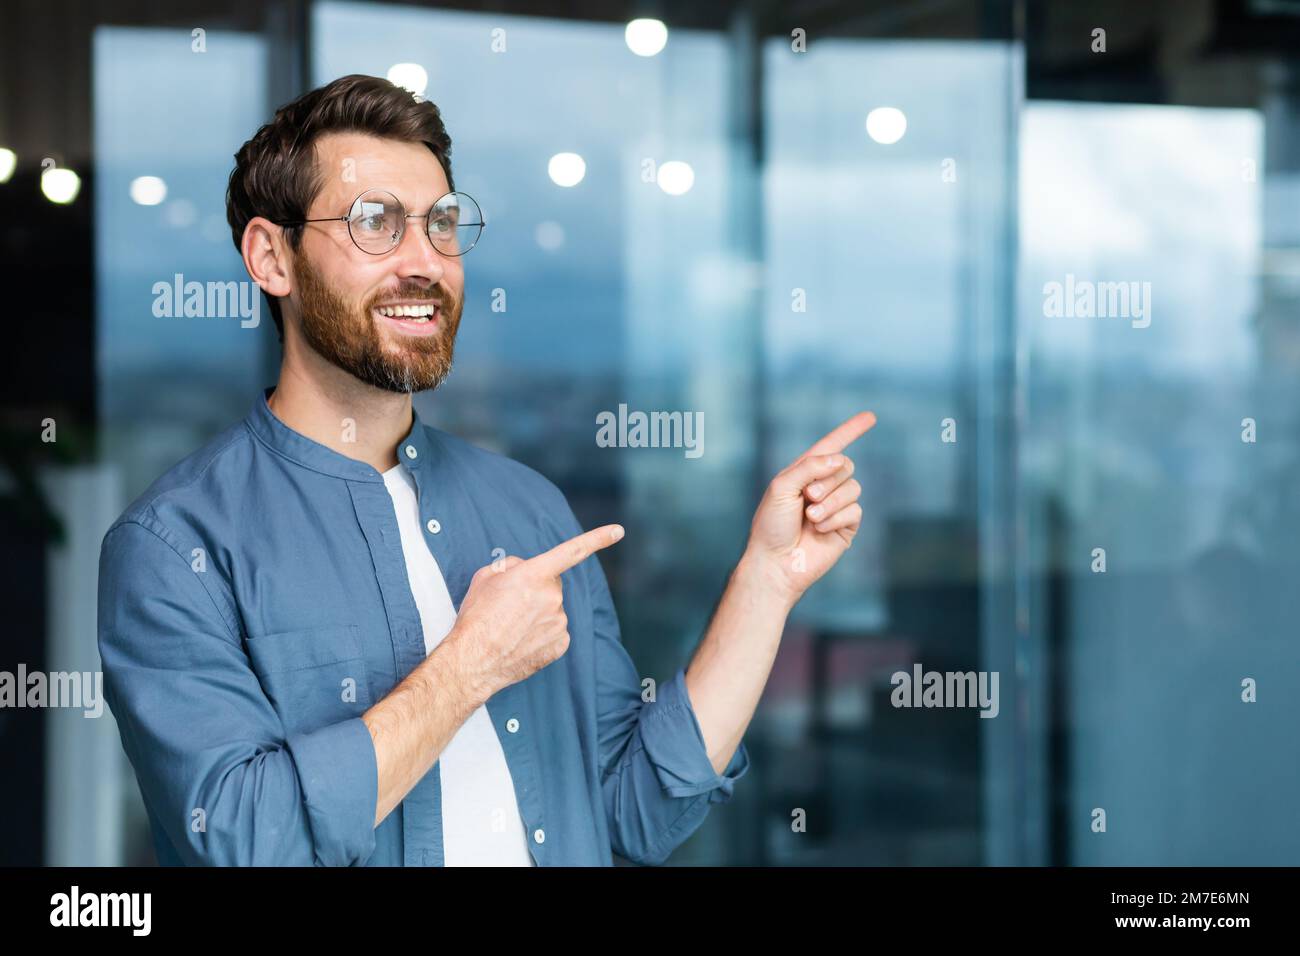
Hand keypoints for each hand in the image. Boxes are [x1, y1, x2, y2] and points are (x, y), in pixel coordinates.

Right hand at [442, 523, 624, 703]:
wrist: (474, 660)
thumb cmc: (477, 618)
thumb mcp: (485, 577)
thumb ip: (512, 565)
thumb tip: (526, 569)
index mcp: (534, 575)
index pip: (572, 551)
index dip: (597, 539)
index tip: (617, 530)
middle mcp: (552, 597)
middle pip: (552, 585)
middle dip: (536, 590)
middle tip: (511, 606)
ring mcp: (559, 621)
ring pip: (553, 609)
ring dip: (537, 613)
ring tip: (511, 626)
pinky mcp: (561, 643)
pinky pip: (555, 631)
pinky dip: (541, 633)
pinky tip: (521, 640)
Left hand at [743, 411, 875, 606]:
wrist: (775, 562)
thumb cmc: (771, 525)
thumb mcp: (782, 486)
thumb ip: (809, 466)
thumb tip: (839, 458)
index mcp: (804, 473)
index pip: (831, 446)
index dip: (850, 430)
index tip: (871, 416)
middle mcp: (822, 487)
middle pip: (846, 465)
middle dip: (828, 479)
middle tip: (808, 497)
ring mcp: (836, 507)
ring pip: (853, 488)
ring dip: (831, 502)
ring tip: (810, 517)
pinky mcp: (846, 527)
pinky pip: (855, 511)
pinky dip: (836, 518)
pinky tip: (820, 530)